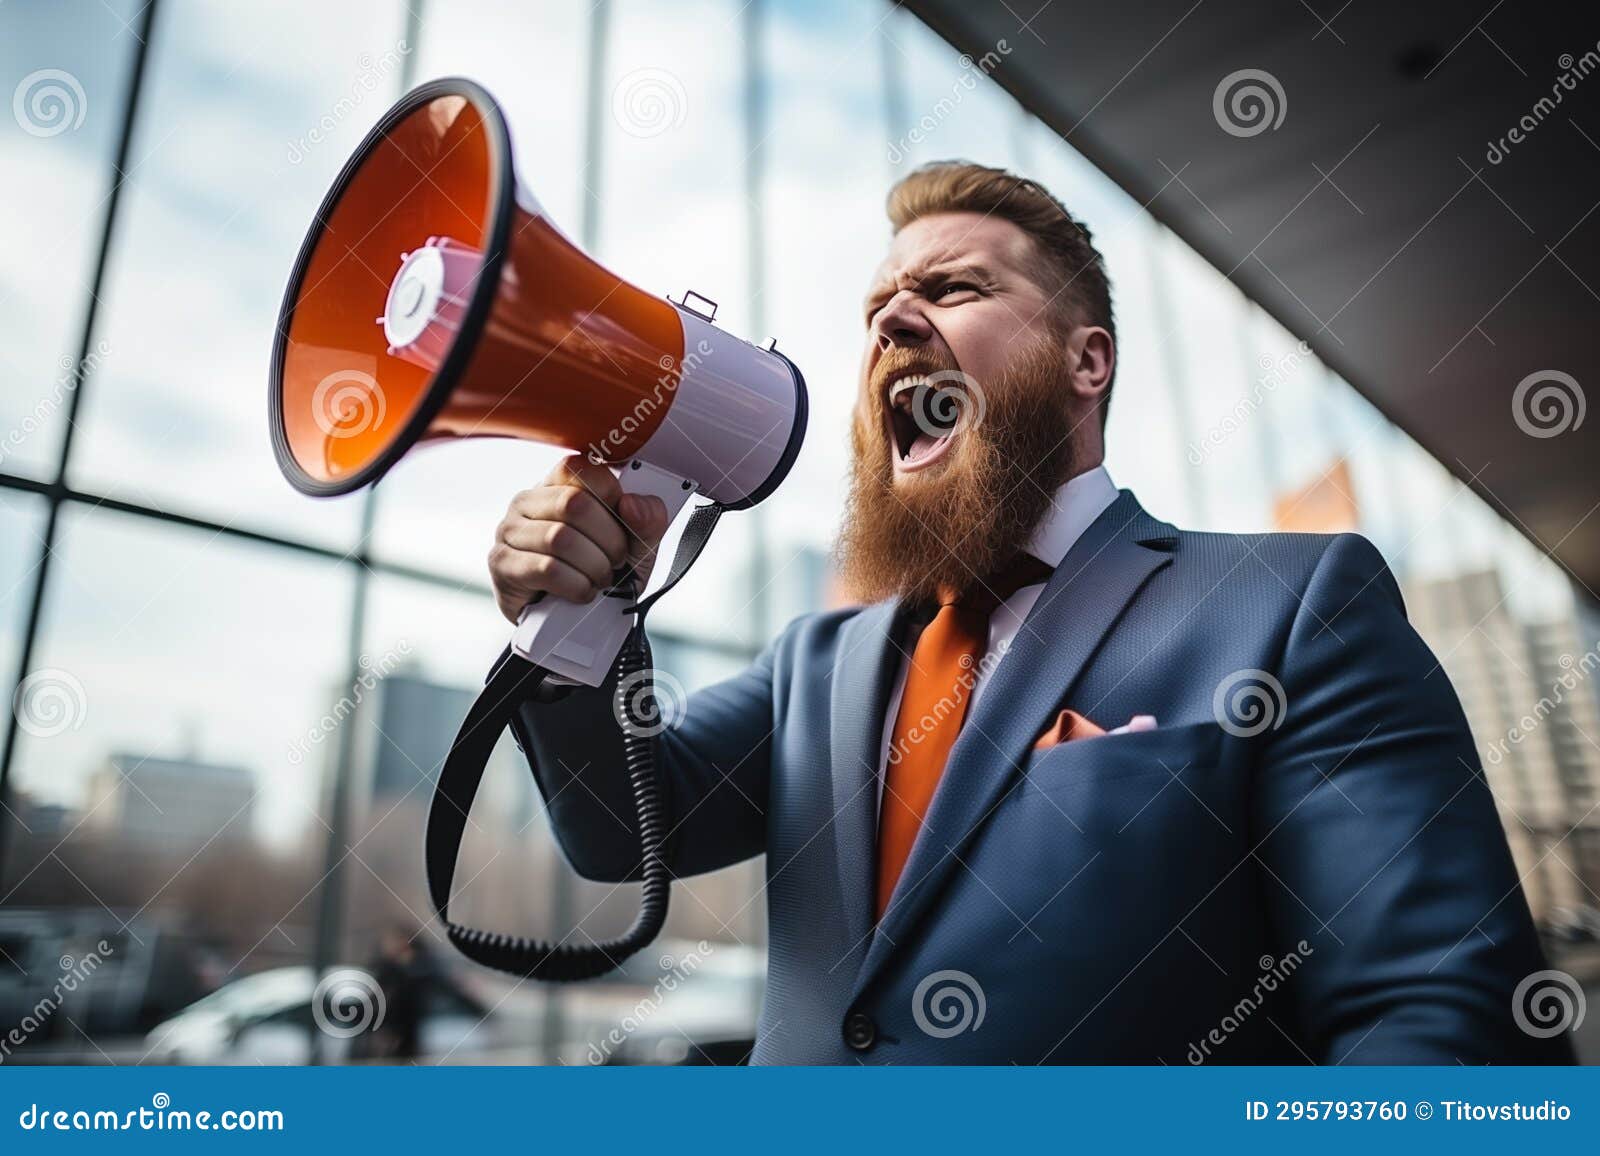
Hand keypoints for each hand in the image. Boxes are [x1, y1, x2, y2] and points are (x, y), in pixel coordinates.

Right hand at [488, 456, 669, 623]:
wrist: (574, 622)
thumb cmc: (600, 570)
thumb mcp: (637, 545)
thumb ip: (648, 520)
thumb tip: (632, 504)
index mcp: (558, 484)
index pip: (584, 469)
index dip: (613, 497)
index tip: (623, 523)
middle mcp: (528, 501)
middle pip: (575, 503)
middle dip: (608, 539)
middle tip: (617, 560)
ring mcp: (509, 531)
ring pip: (560, 538)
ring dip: (593, 566)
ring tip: (600, 578)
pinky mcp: (502, 563)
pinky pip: (545, 569)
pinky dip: (576, 585)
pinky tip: (583, 591)